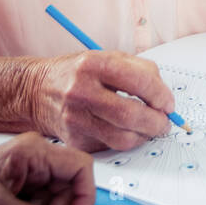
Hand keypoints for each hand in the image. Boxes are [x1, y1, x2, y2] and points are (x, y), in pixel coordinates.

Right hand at [28, 50, 176, 152]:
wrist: (37, 91)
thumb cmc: (77, 73)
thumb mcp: (106, 57)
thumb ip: (139, 70)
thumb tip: (165, 97)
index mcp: (93, 65)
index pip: (138, 81)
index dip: (161, 95)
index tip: (168, 103)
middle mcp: (81, 92)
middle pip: (131, 114)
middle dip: (157, 122)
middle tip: (165, 122)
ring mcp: (76, 119)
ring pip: (123, 138)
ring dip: (145, 136)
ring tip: (149, 128)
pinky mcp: (75, 140)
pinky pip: (111, 147)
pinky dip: (126, 141)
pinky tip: (127, 131)